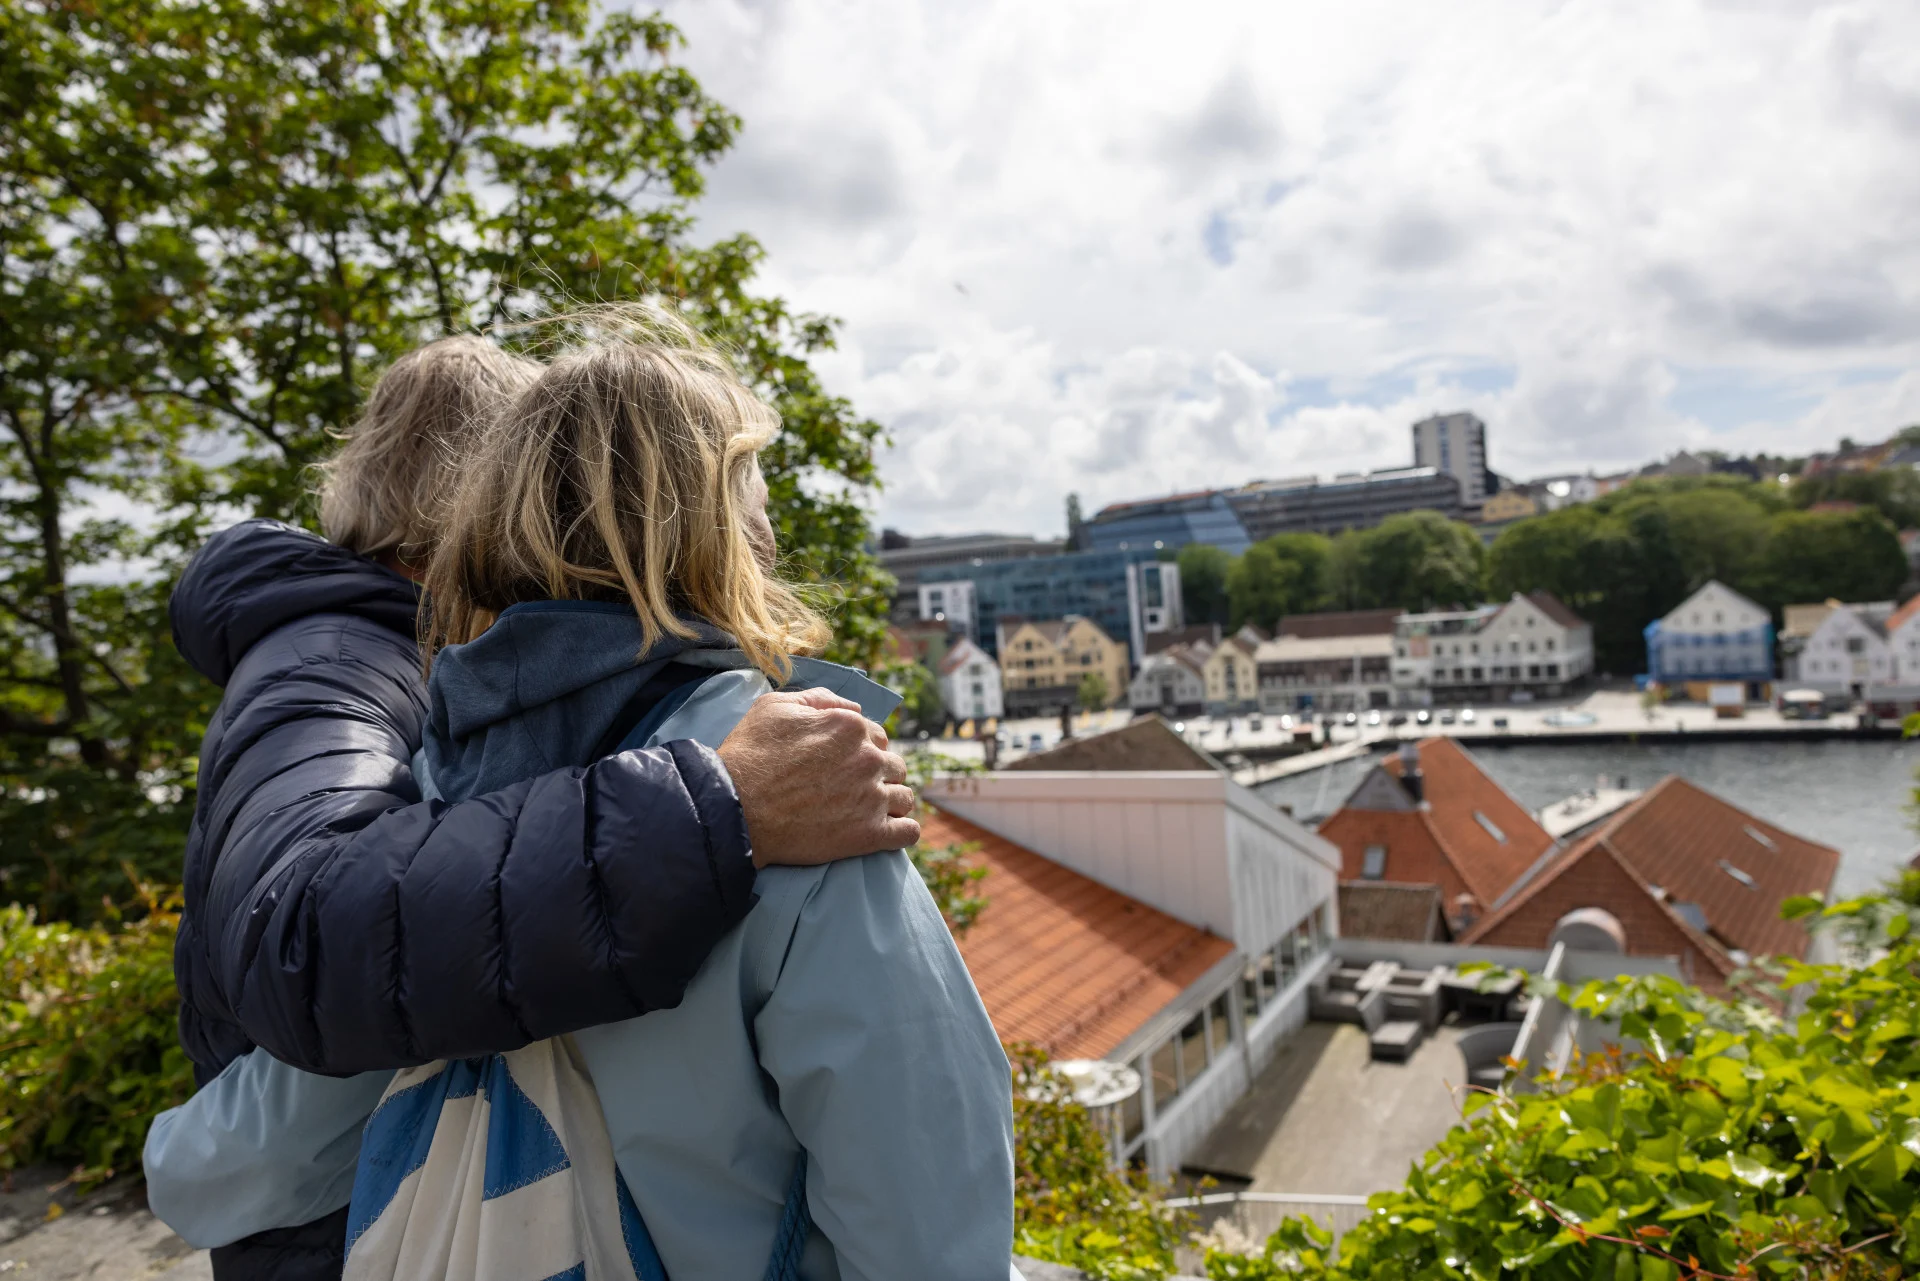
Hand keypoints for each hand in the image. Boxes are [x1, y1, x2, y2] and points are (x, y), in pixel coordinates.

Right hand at [716, 688, 919, 867]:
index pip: (877, 737)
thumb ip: (819, 700)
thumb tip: (853, 706)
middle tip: (853, 789)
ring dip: (891, 802)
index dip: (862, 750)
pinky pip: (908, 832)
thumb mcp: (775, 707)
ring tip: (868, 811)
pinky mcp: (869, 835)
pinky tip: (886, 832)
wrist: (734, 808)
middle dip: (879, 775)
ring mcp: (872, 798)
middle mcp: (868, 759)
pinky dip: (902, 832)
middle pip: (894, 766)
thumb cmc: (749, 756)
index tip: (844, 765)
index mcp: (851, 726)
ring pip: (905, 798)